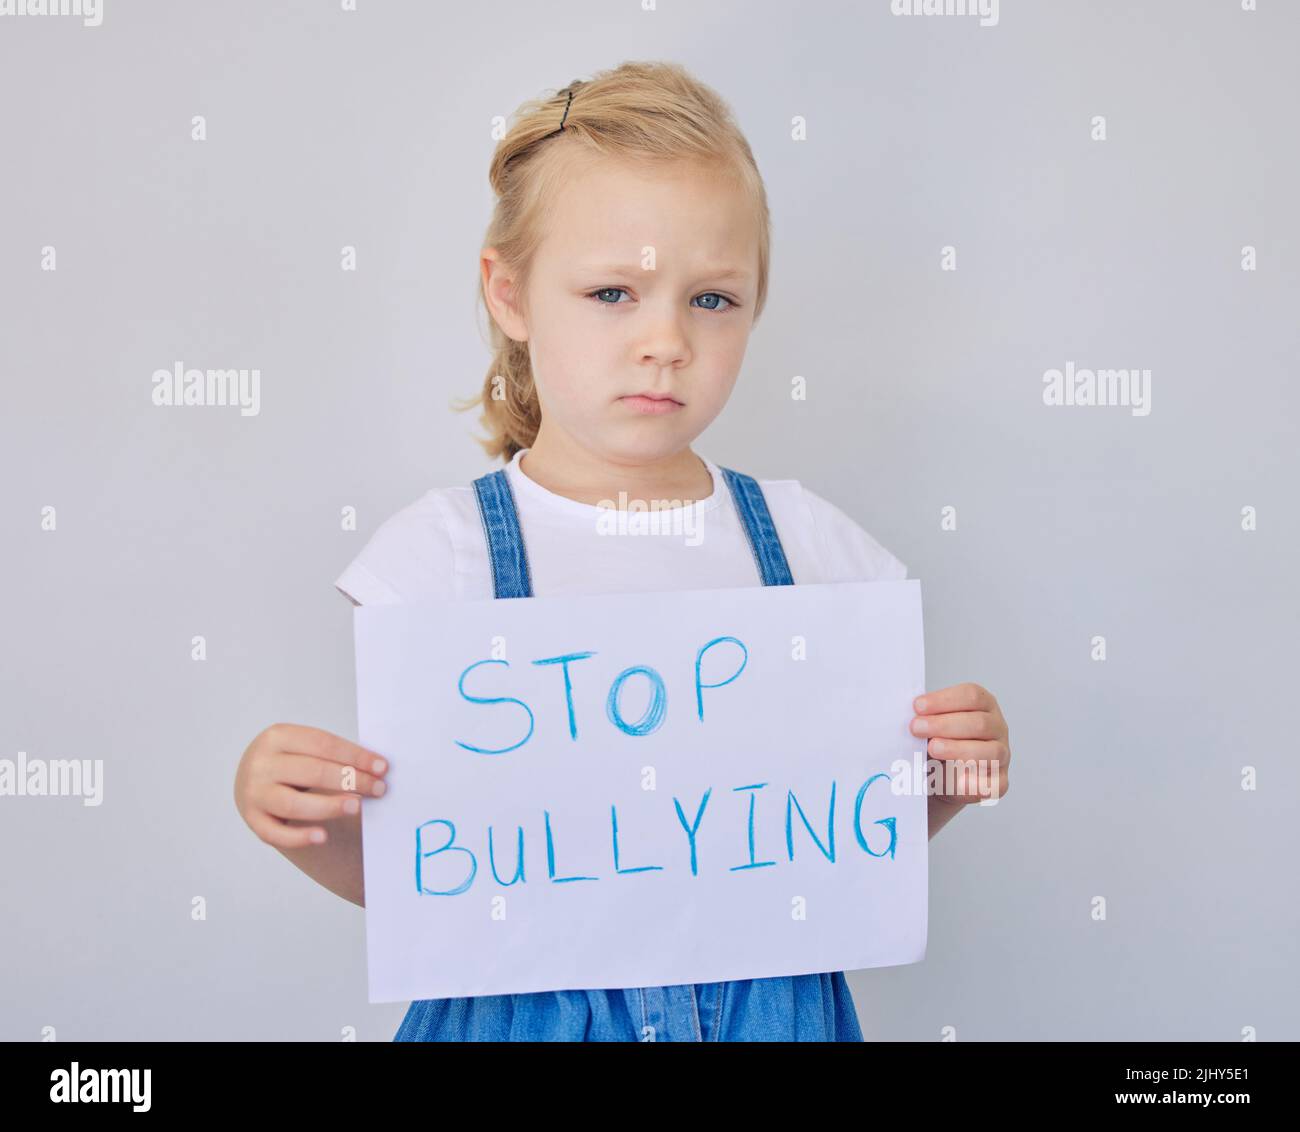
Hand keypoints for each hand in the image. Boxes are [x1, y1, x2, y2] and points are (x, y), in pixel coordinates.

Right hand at [234, 723, 389, 847]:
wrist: (251, 780)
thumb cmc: (290, 763)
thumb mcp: (303, 748)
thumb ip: (332, 756)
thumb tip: (376, 768)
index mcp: (277, 736)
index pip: (323, 744)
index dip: (355, 756)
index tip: (382, 767)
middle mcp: (261, 763)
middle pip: (311, 772)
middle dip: (350, 780)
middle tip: (378, 788)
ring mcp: (253, 793)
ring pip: (293, 804)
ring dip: (328, 806)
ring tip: (357, 806)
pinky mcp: (252, 820)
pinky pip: (276, 833)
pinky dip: (299, 837)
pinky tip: (322, 837)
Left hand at [909, 683, 1009, 806]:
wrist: (940, 775)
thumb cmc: (937, 740)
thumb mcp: (931, 724)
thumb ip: (925, 718)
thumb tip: (911, 717)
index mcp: (983, 705)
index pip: (971, 696)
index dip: (944, 700)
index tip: (917, 706)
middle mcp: (997, 727)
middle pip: (979, 723)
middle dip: (944, 725)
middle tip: (916, 728)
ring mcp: (1001, 754)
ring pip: (990, 751)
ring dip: (958, 750)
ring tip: (933, 748)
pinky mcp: (999, 781)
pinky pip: (994, 783)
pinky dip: (976, 782)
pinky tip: (957, 781)